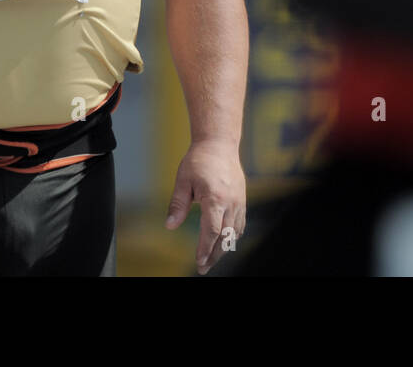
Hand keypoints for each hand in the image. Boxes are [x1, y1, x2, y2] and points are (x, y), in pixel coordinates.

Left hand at [165, 139, 246, 274]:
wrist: (220, 144)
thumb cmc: (200, 160)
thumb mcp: (183, 180)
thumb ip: (178, 204)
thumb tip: (170, 225)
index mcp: (215, 198)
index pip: (211, 230)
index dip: (205, 248)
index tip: (198, 262)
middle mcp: (231, 202)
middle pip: (225, 236)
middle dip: (214, 255)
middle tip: (203, 268)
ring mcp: (239, 201)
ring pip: (235, 232)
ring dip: (224, 248)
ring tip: (212, 259)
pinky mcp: (242, 199)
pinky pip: (241, 223)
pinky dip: (233, 236)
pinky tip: (225, 242)